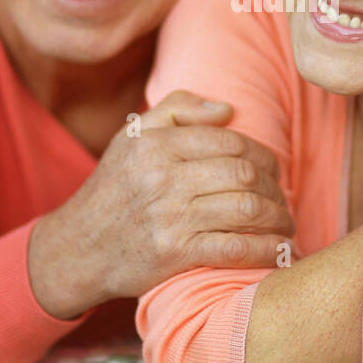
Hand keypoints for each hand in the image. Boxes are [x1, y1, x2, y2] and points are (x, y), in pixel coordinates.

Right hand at [28, 90, 294, 318]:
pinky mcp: (175, 254)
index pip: (231, 142)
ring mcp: (170, 217)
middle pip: (245, 174)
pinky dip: (266, 250)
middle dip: (276, 187)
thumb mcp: (132, 136)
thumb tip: (228, 110)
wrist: (76, 249)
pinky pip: (235, 248)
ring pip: (247, 209)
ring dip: (278, 219)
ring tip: (285, 224)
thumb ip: (177, 108)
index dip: (264, 156)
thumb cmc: (112, 188)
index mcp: (157, 144)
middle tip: (283, 198)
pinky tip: (279, 250)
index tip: (274, 170)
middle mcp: (164, 177)